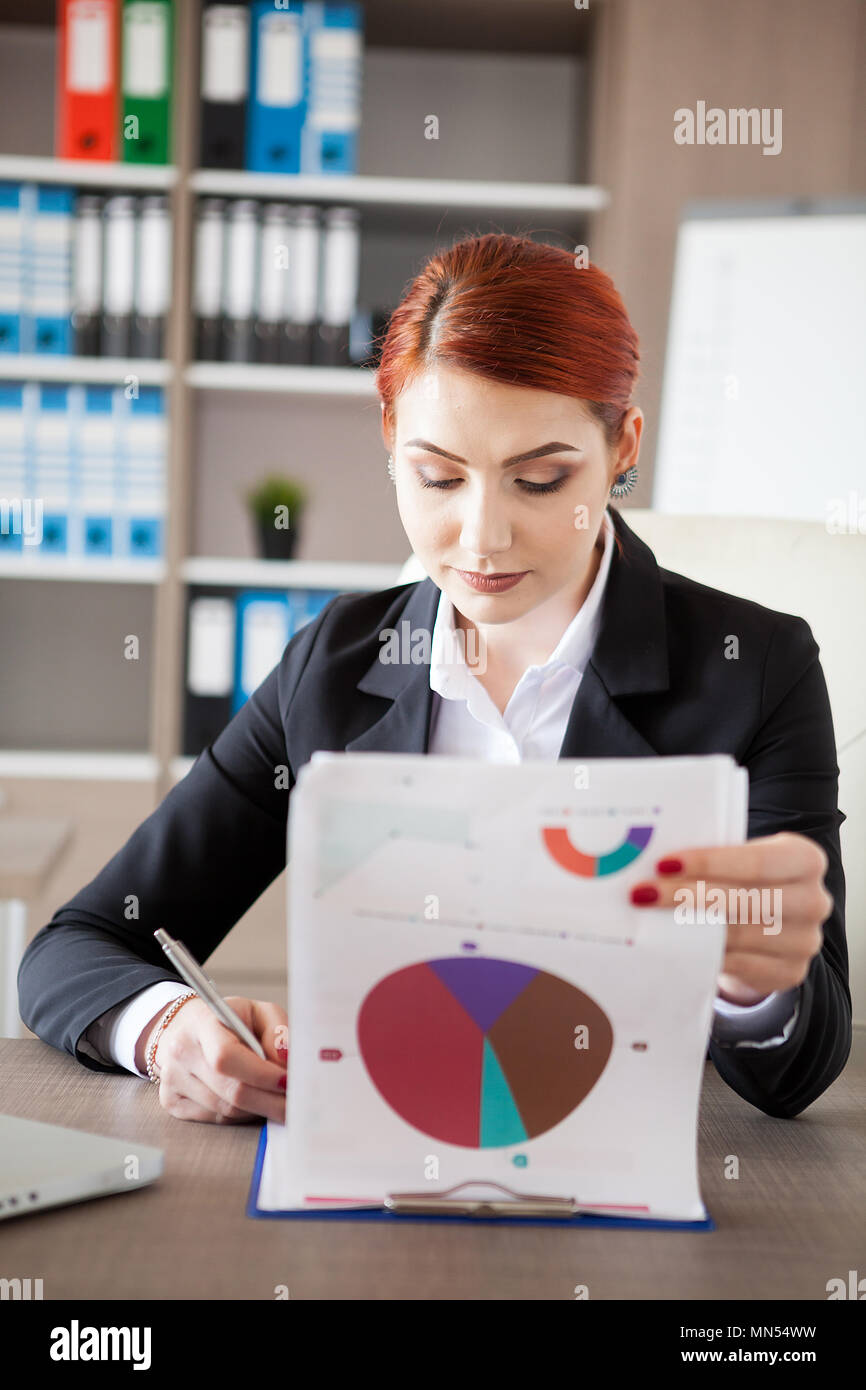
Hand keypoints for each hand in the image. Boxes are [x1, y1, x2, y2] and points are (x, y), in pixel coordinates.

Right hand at [140, 996, 288, 1123]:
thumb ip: (278, 1032)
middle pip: (230, 1091)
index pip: (227, 1057)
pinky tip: (251, 1101)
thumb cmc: (229, 1021)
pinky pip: (217, 1119)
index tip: (289, 1082)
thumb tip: (286, 1063)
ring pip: (226, 1110)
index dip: (261, 1075)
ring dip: (258, 1109)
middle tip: (296, 1105)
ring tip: (277, 1100)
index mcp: (202, 1022)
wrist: (186, 1028)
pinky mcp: (172, 1102)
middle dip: (270, 1102)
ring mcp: (173, 1080)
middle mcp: (182, 1052)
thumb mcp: (258, 1012)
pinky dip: (241, 1114)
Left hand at [628, 831, 831, 1003]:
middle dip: (687, 896)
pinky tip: (673, 946)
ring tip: (648, 919)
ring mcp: (805, 941)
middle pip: (744, 899)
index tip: (663, 864)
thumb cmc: (747, 882)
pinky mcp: (791, 973)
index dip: (708, 862)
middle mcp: (813, 899)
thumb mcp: (740, 861)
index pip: (755, 861)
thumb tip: (654, 860)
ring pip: (738, 935)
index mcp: (804, 859)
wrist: (772, 926)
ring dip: (688, 928)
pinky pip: (740, 965)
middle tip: (642, 894)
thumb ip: (712, 858)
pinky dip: (704, 955)